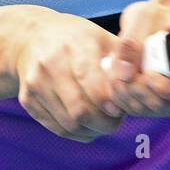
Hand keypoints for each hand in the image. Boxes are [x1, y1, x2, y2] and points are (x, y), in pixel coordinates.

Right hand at [13, 9, 127, 142]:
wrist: (31, 38)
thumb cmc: (75, 39)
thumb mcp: (100, 37)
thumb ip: (122, 60)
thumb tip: (141, 86)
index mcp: (74, 44)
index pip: (93, 84)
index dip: (110, 103)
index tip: (121, 109)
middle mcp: (51, 64)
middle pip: (80, 110)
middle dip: (105, 123)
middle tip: (116, 120)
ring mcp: (36, 83)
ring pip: (70, 124)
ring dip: (92, 130)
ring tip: (103, 121)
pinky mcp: (28, 99)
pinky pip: (58, 128)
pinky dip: (77, 132)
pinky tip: (87, 123)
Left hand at [104, 0, 169, 116]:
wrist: (154, 22)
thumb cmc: (158, 16)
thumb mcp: (147, 16)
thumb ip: (134, 40)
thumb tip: (124, 72)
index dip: (165, 87)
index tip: (146, 74)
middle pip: (166, 105)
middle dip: (139, 90)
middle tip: (121, 73)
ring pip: (148, 110)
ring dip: (126, 93)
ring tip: (115, 71)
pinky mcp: (154, 103)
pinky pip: (136, 110)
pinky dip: (121, 97)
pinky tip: (114, 78)